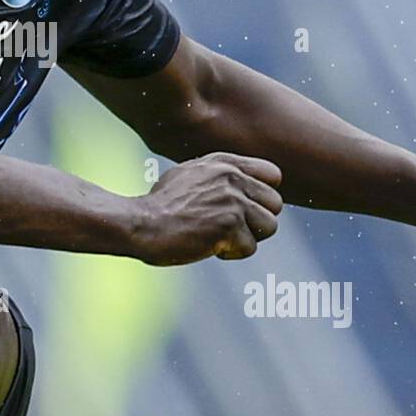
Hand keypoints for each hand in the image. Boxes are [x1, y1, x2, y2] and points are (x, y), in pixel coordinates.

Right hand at [133, 152, 282, 265]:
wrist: (141, 223)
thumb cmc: (161, 204)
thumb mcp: (190, 174)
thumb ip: (219, 174)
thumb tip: (245, 183)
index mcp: (224, 162)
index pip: (273, 174)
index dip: (263, 195)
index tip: (245, 207)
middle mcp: (232, 177)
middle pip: (275, 204)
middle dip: (257, 220)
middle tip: (231, 228)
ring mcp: (232, 201)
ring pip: (269, 227)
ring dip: (247, 238)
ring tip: (221, 237)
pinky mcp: (229, 226)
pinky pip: (250, 247)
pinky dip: (231, 253)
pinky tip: (210, 246)